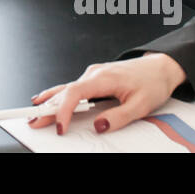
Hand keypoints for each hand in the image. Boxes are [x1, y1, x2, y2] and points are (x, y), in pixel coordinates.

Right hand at [27, 53, 186, 134]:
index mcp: (103, 78)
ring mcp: (92, 74)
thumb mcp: (141, 105)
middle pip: (64, 91)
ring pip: (65, 88)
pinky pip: (71, 87)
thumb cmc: (152, 82)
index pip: (75, 93)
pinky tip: (47, 98)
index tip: (59, 125)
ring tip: (34, 112)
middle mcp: (94, 73)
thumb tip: (99, 126)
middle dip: (47, 107)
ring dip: (49, 101)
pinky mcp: (94, 77)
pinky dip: (57, 95)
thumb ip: (118, 117)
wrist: (161, 67)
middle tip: (33, 121)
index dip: (63, 110)